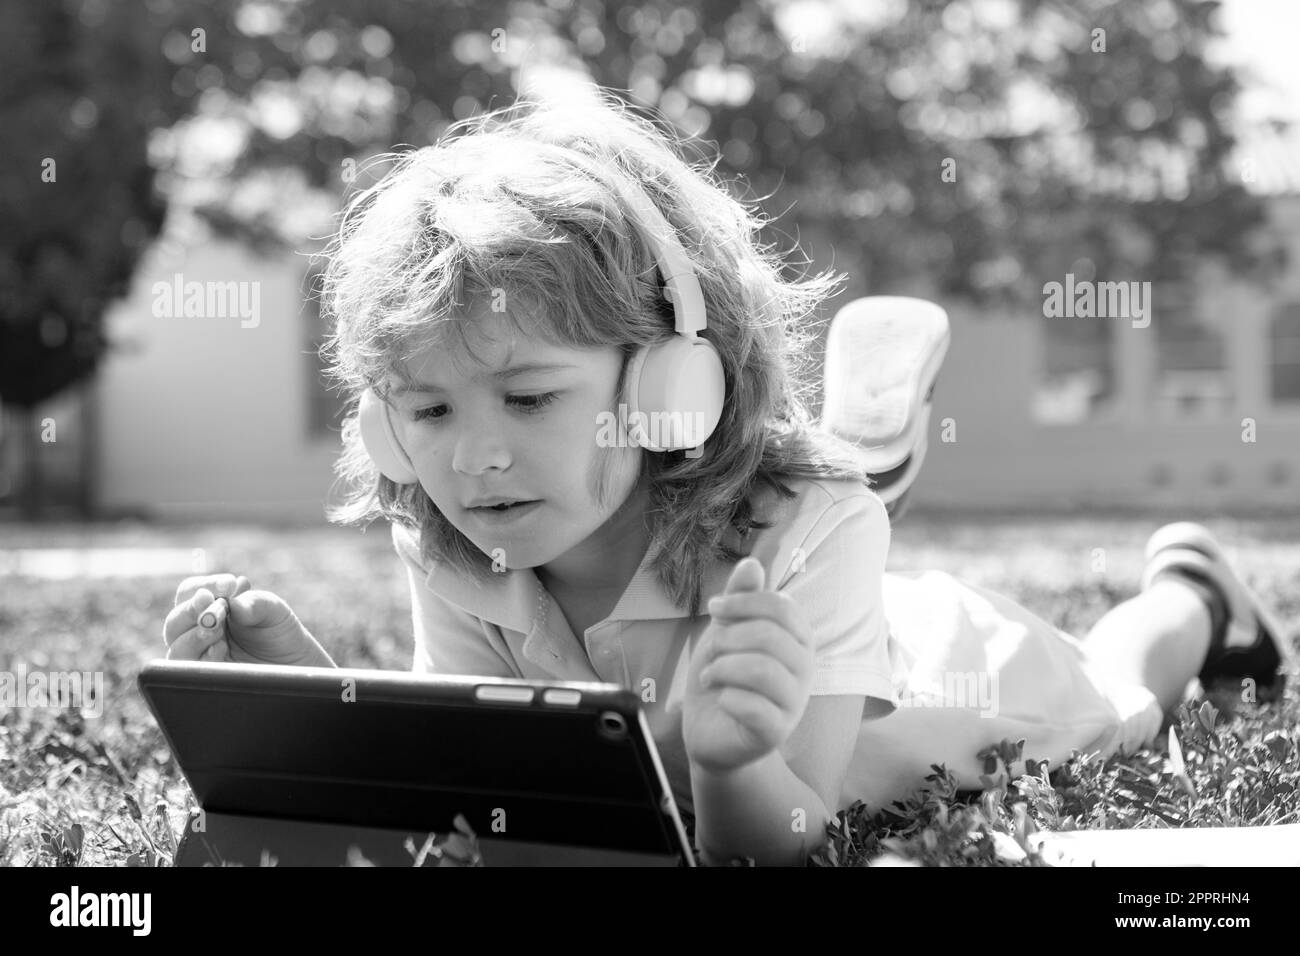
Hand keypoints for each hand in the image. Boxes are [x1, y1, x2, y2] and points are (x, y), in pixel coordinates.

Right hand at [162, 573, 331, 666]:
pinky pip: (190, 672)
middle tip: (214, 605)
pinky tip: (221, 649)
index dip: (203, 585)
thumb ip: (254, 602)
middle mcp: (197, 632)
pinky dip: (203, 658)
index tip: (230, 584)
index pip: (189, 592)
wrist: (296, 663)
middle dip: (191, 611)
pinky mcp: (207, 680)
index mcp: (208, 608)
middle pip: (174, 622)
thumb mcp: (272, 610)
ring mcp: (199, 658)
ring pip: (176, 649)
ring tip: (217, 628)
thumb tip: (232, 604)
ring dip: (194, 635)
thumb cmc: (279, 632)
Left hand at [682, 557, 815, 774]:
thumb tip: (752, 563)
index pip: (782, 607)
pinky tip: (721, 699)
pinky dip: (727, 697)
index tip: (714, 608)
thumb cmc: (724, 676)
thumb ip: (740, 599)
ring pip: (762, 670)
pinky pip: (754, 707)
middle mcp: (804, 669)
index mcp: (798, 639)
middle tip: (712, 651)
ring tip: (712, 675)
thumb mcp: (727, 630)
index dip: (743, 602)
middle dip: (728, 638)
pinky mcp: (777, 732)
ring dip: (723, 668)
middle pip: (770, 636)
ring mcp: (794, 702)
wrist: (712, 731)